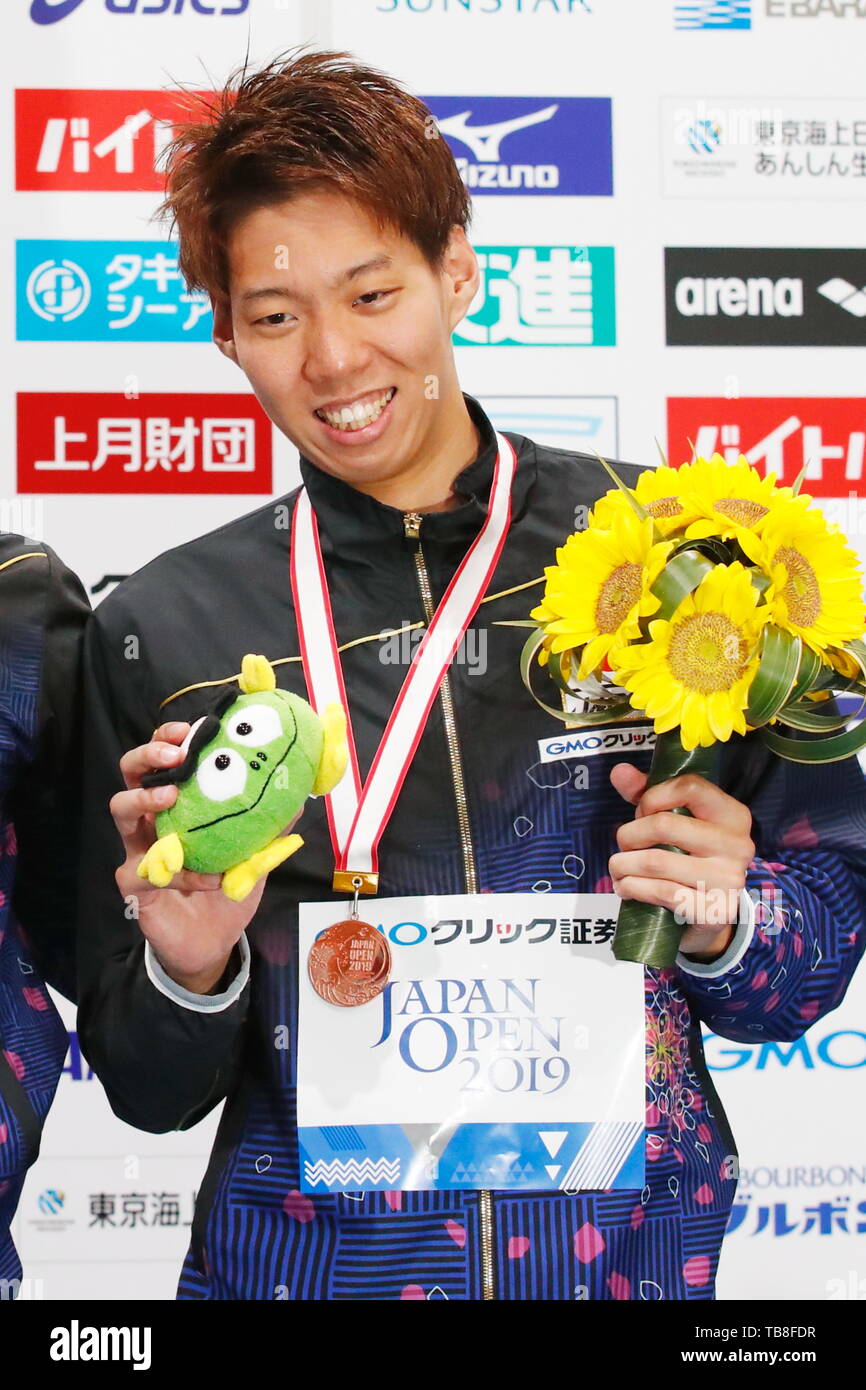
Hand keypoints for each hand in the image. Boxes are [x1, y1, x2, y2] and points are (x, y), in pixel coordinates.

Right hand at [111, 721, 300, 993]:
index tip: (189, 729)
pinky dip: (183, 871)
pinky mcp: (133, 883)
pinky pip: (149, 869)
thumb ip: (270, 827)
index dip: (169, 739)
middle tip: (174, 755)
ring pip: (120, 809)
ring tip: (170, 796)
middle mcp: (151, 820)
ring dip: (145, 798)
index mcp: (178, 805)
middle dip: (147, 756)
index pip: (164, 760)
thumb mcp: (255, 854)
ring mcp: (137, 849)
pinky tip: (208, 878)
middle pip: (131, 773)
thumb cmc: (226, 889)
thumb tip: (299, 798)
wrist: (213, 943)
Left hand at [608, 762, 755, 960]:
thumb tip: (619, 771)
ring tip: (617, 867)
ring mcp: (728, 880)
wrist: (710, 915)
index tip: (642, 812)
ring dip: (623, 864)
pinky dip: (632, 888)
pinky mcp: (714, 911)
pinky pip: (660, 892)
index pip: (689, 786)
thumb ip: (648, 794)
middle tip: (623, 845)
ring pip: (657, 862)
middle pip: (664, 825)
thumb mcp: (675, 822)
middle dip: (629, 834)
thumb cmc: (689, 858)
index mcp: (732, 815)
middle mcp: (737, 845)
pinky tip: (625, 888)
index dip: (653, 797)